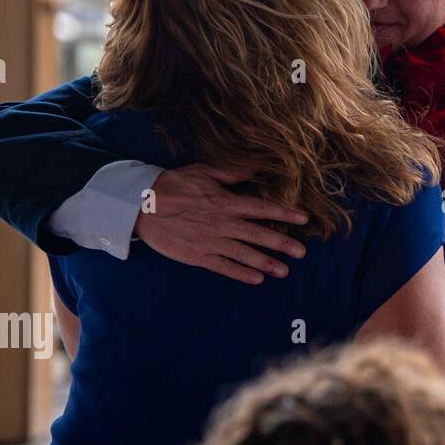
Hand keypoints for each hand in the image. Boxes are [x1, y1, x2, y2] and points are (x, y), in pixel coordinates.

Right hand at [133, 164, 308, 283]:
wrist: (140, 206)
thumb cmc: (173, 185)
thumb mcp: (204, 172)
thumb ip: (232, 172)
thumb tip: (257, 165)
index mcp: (226, 202)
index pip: (261, 208)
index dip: (284, 213)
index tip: (304, 219)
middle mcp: (222, 224)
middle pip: (257, 234)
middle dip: (282, 244)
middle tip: (302, 253)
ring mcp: (210, 241)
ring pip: (244, 254)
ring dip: (266, 262)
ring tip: (285, 271)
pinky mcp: (197, 255)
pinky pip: (223, 267)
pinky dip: (240, 273)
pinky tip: (257, 279)